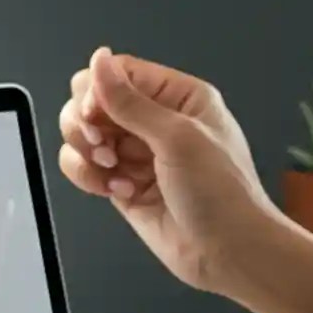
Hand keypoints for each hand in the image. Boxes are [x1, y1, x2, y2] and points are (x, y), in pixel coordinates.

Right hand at [59, 48, 312, 312]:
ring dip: (85, 153)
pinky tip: (116, 191)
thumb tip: (98, 60)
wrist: (229, 253)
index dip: (96, 89)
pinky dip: (88, 178)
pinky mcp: (120, 185)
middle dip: (85, 123)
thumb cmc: (220, 191)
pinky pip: (84, 168)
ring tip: (111, 171)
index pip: (118, 73)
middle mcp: (154, 120)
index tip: (95, 115)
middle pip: (92, 100)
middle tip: (103, 148)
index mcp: (177, 96)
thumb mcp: (178, 137)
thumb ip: (130, 101)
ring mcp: (135, 154)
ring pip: (82, 135)